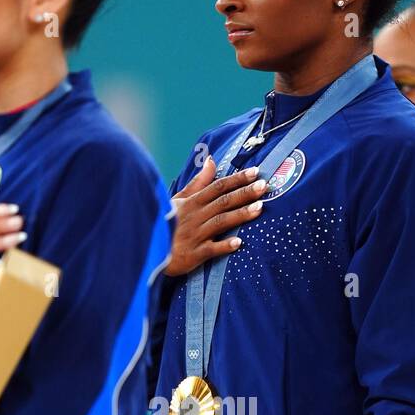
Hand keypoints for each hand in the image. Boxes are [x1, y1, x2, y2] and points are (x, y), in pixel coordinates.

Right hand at [166, 157, 265, 275]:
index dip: (237, 179)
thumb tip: (211, 160)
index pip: (218, 186)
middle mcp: (195, 216)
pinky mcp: (194, 254)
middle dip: (244, 193)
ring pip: (220, 222)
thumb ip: (197, 182)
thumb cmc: (166, 223)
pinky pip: (211, 249)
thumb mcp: (178, 200)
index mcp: (193, 202)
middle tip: (264, 186)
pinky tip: (239, 243)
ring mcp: (195, 235)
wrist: (149, 249)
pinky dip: (224, 246)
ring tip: (260, 208)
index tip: (255, 172)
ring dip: (240, 215)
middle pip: (223, 201)